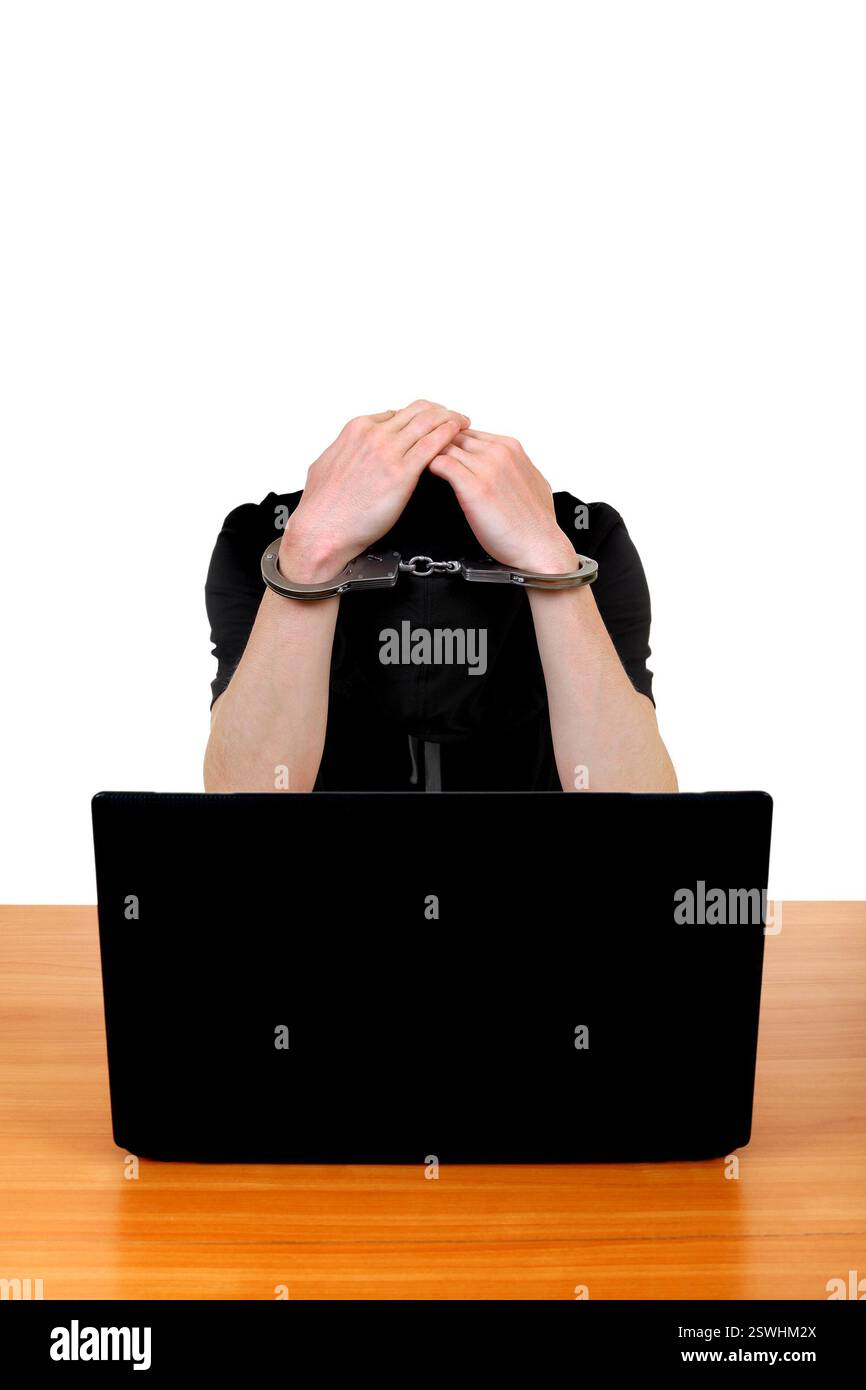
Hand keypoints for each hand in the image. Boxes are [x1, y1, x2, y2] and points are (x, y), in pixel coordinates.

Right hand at [280, 401, 469, 581]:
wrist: (322, 530)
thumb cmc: (323, 506)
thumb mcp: (328, 463)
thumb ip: (346, 451)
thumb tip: (350, 451)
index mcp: (357, 430)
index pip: (396, 413)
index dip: (417, 416)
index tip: (427, 422)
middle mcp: (374, 435)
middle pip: (416, 411)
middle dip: (439, 411)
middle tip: (453, 416)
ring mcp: (388, 452)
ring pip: (428, 422)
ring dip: (450, 419)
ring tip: (463, 422)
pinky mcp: (401, 473)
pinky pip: (433, 445)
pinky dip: (449, 436)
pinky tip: (459, 435)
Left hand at [428, 430, 577, 572]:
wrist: (539, 545)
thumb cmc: (535, 522)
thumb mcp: (530, 480)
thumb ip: (513, 467)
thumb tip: (506, 467)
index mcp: (510, 447)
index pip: (468, 431)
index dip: (449, 442)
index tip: (438, 452)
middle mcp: (499, 452)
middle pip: (454, 435)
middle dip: (435, 446)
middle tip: (420, 459)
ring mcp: (487, 467)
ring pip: (445, 445)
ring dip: (429, 455)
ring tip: (417, 468)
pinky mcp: (475, 487)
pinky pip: (443, 464)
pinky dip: (430, 467)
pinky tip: (424, 477)